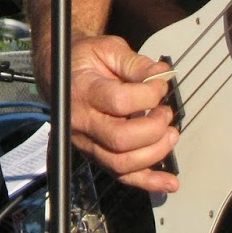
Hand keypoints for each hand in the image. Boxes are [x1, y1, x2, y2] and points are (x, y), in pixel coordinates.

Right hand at [68, 34, 180, 193]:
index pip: (119, 101)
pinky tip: (169, 183)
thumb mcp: (108, 49)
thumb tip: (163, 75)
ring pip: (122, 163)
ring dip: (155, 153)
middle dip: (154, 129)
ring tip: (170, 134)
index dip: (148, 95)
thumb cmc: (85, 60)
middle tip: (165, 113)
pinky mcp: (96, 156)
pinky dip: (148, 182)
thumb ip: (135, 63)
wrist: (60, 73)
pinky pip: (121, 176)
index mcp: (82, 90)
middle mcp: (80, 121)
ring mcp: (86, 143)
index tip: (160, 85)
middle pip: (121, 139)